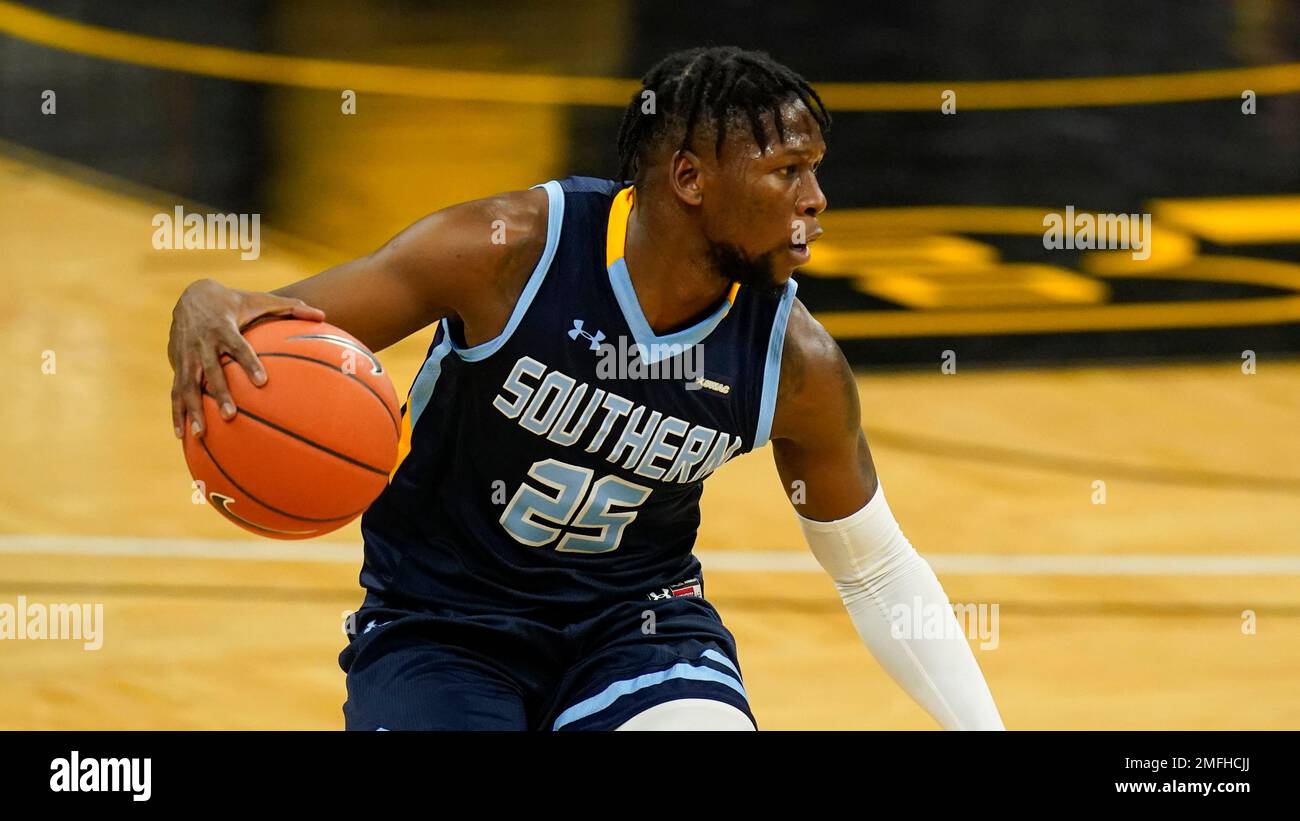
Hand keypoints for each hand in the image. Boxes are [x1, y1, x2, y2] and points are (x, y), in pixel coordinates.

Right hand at [168, 279, 324, 437]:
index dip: (249, 363)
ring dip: (194, 409)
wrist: (191, 296)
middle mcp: (203, 343)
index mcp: (224, 328)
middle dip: (219, 393)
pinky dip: (178, 413)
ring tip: (201, 433)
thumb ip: (291, 308)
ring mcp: (188, 356)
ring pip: (188, 385)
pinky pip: (175, 392)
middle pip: (211, 371)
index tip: (262, 382)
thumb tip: (323, 314)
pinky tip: (182, 436)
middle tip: (231, 415)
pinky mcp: (178, 365)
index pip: (239, 347)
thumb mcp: (260, 300)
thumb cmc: (234, 302)